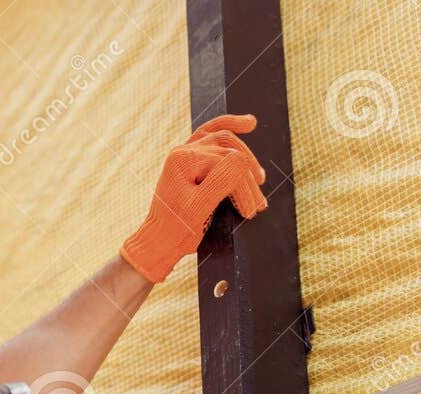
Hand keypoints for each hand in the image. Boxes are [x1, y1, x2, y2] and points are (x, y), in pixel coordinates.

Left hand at [120, 113, 268, 283]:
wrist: (161, 242)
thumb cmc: (176, 228)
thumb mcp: (201, 207)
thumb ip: (221, 180)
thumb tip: (242, 158)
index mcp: (182, 159)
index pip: (225, 164)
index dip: (242, 187)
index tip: (252, 211)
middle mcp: (183, 151)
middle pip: (228, 151)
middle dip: (246, 177)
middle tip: (258, 203)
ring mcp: (187, 153)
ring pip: (224, 141)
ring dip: (245, 156)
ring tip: (260, 178)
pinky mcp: (193, 160)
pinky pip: (213, 136)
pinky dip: (231, 128)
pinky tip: (250, 124)